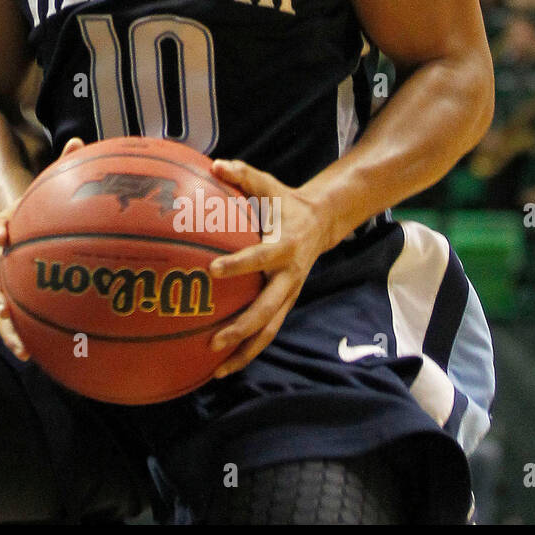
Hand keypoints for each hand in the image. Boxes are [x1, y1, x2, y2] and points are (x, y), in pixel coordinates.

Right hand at [0, 135, 84, 360]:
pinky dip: (27, 336)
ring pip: (2, 306)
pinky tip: (42, 358)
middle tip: (3, 311)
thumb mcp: (48, 182)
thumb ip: (62, 165)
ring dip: (9, 329)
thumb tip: (79, 140)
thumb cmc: (39, 202)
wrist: (15, 218)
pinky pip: (21, 318)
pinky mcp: (18, 295)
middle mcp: (0, 257)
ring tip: (22, 351)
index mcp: (7, 228)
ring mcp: (6, 278)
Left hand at [205, 159, 333, 379]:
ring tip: (215, 370)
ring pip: (269, 331)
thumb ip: (242, 175)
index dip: (239, 264)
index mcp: (285, 246)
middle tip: (212, 340)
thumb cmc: (284, 202)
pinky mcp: (285, 305)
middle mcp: (290, 277)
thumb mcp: (267, 185)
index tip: (213, 269)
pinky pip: (267, 333)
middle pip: (268, 310)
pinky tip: (222, 366)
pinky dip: (248, 351)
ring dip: (244, 351)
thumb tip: (216, 165)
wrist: (322, 223)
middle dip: (241, 327)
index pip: (260, 257)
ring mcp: (289, 295)